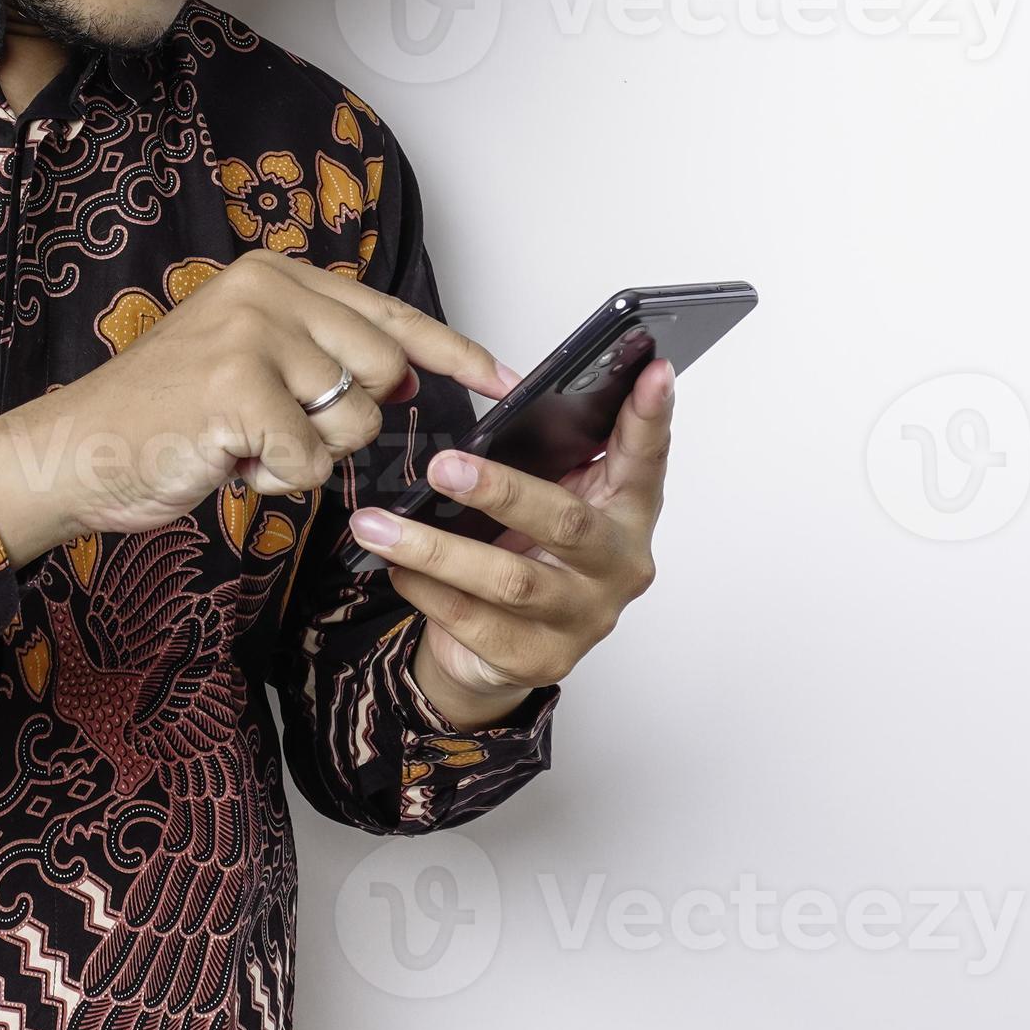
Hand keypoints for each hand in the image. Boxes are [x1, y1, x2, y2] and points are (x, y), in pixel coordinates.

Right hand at [0, 249, 517, 564]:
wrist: (76, 450)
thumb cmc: (165, 416)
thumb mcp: (250, 361)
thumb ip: (327, 356)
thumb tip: (415, 381)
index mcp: (273, 274)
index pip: (389, 314)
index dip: (452, 351)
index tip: (500, 376)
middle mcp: (266, 290)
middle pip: (384, 374)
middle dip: (345, 423)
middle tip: (275, 427)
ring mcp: (252, 335)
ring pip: (354, 423)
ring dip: (306, 455)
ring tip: (241, 442)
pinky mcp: (239, 389)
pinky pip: (311, 462)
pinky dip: (275, 481)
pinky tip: (226, 462)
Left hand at [349, 357, 674, 729]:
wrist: (500, 653)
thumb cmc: (526, 555)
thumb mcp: (545, 500)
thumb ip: (544, 459)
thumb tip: (498, 394)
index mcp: (625, 514)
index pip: (645, 459)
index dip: (649, 416)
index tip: (652, 370)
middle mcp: (616, 568)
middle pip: (566, 524)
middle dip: (500, 491)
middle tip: (444, 465)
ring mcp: (582, 619)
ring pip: (508, 580)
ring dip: (434, 548)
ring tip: (377, 525)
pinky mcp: (539, 659)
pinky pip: (473, 620)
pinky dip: (425, 588)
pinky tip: (395, 566)